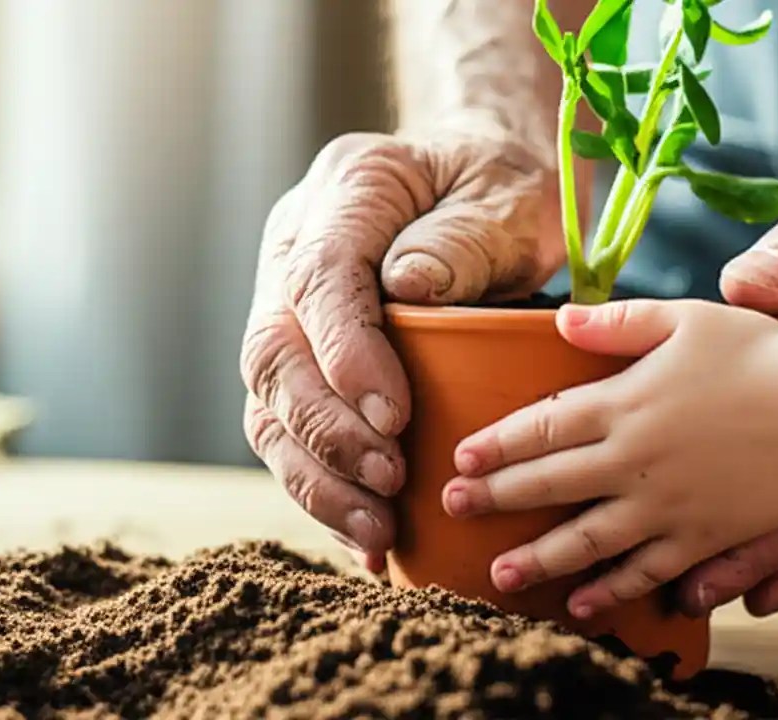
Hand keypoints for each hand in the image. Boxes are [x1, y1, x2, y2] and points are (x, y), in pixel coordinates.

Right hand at [240, 125, 565, 571]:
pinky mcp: (304, 356)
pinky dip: (322, 487)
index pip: (320, 276)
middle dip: (325, 429)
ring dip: (315, 475)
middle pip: (274, 349)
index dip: (345, 353)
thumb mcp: (509, 196)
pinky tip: (364, 535)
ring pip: (268, 402)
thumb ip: (462, 237)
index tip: (393, 417)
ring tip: (375, 530)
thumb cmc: (504, 189)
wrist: (488, 184)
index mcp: (349, 188)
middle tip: (388, 483)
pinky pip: (291, 429)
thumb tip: (407, 289)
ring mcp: (290, 303)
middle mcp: (297, 246)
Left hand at [441, 300, 777, 619]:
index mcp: (624, 403)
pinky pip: (644, 571)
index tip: (460, 460)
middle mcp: (634, 459)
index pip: (540, 428)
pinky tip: (581, 605)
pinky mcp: (700, 538)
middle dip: (495, 499)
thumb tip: (560, 323)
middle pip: (548, 485)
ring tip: (500, 574)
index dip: (496, 446)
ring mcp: (665, 505)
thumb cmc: (761, 354)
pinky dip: (610, 591)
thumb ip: (618, 322)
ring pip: (585, 540)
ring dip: (537, 558)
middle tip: (452, 510)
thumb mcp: (685, 319)